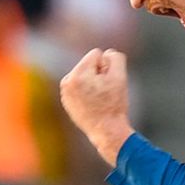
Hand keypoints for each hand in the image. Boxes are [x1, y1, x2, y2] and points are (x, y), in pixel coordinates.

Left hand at [60, 48, 134, 166]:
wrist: (106, 131)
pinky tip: (93, 105)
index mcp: (77, 74)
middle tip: (104, 94)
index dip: (107, 67)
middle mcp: (67, 82)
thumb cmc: (114, 105)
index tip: (108, 84)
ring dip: (93, 84)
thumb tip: (106, 54)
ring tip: (99, 100)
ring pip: (85, 76)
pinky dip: (88, 93)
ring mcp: (65, 93)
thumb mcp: (120, 77)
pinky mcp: (67, 101)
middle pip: (88, 65)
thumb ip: (115, 58)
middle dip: (98, 75)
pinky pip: (80, 88)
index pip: (96, 54)